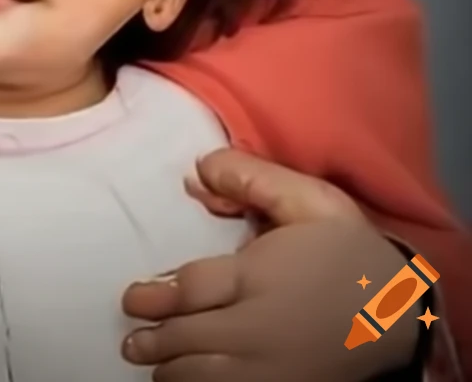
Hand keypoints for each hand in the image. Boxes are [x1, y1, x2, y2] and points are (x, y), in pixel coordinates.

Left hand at [121, 149, 421, 381]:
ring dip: (172, 372)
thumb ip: (252, 179)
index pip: (191, 291)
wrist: (401, 312)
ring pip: (206, 377)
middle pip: (190, 339)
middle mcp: (258, 328)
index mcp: (257, 278)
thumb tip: (199, 171)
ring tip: (152, 366)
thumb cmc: (349, 251)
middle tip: (131, 340)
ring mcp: (272, 368)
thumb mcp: (309, 199)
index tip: (131, 299)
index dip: (155, 297)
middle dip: (154, 340)